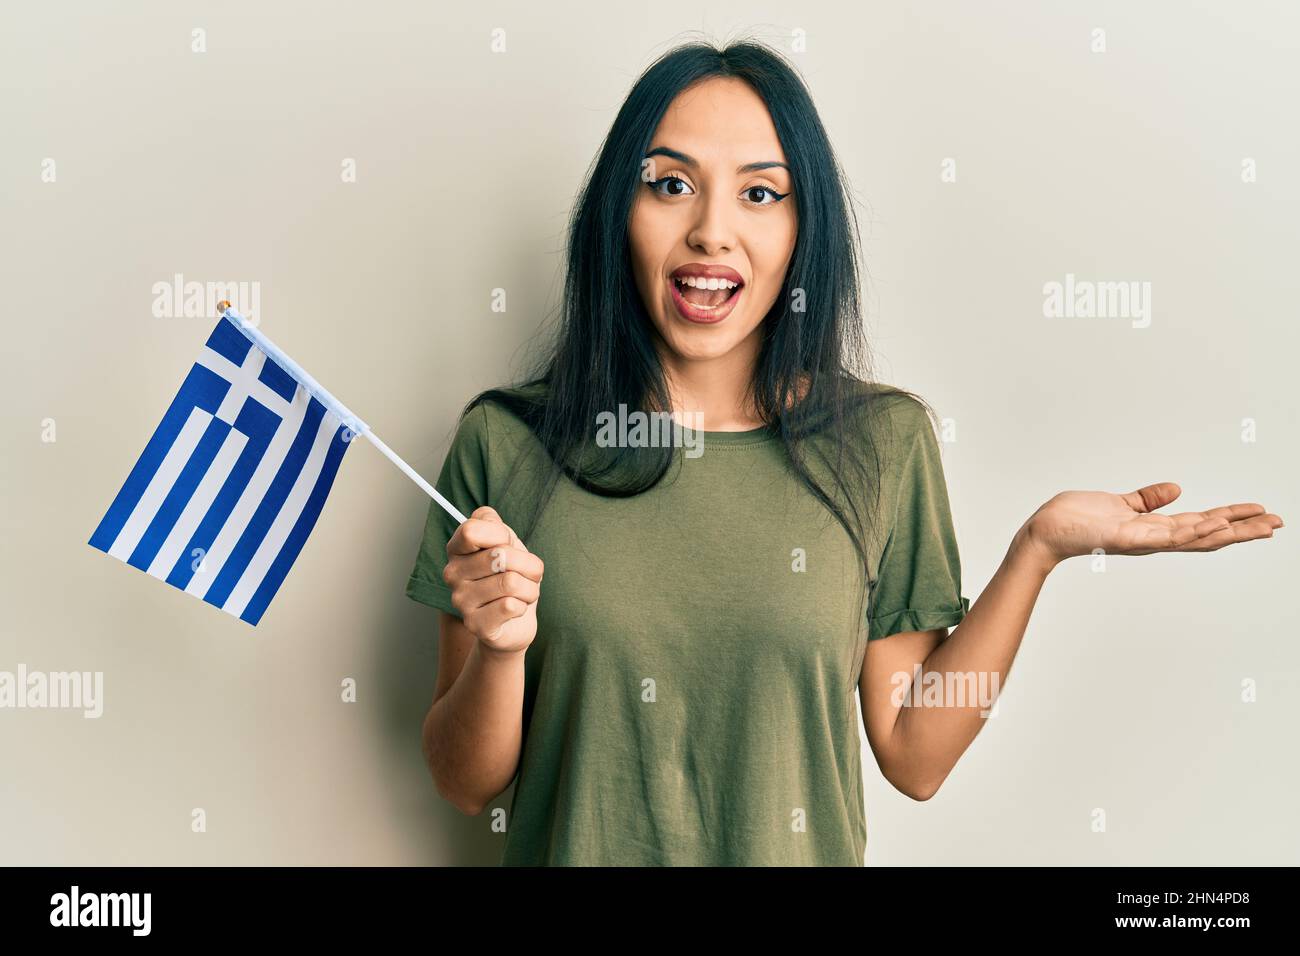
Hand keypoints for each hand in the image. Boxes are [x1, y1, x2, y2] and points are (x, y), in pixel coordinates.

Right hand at [442, 506, 543, 655]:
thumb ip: (493, 523)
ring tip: (523, 593)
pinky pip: (511, 606)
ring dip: (530, 588)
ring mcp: (461, 600)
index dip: (500, 534)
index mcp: (457, 549)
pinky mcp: (475, 625)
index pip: (470, 530)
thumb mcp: (505, 541)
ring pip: (512, 582)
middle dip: (528, 564)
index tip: (507, 544)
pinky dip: (523, 606)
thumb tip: (494, 527)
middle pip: (501, 555)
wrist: (515, 620)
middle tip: (527, 574)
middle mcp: (452, 574)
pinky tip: (515, 609)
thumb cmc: (510, 574)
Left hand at [1020, 482, 1283, 566]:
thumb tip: (1175, 489)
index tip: (1262, 514)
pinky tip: (1216, 524)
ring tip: (1259, 524)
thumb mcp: (1121, 504)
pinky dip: (1192, 530)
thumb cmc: (1078, 518)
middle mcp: (1153, 538)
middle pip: (1208, 535)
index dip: (1233, 519)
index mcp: (1154, 528)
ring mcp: (1142, 540)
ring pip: (1195, 538)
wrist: (1046, 528)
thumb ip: (1148, 499)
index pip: (1203, 523)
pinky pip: (1165, 535)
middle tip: (1278, 523)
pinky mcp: (1127, 538)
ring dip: (1229, 531)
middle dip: (1244, 530)